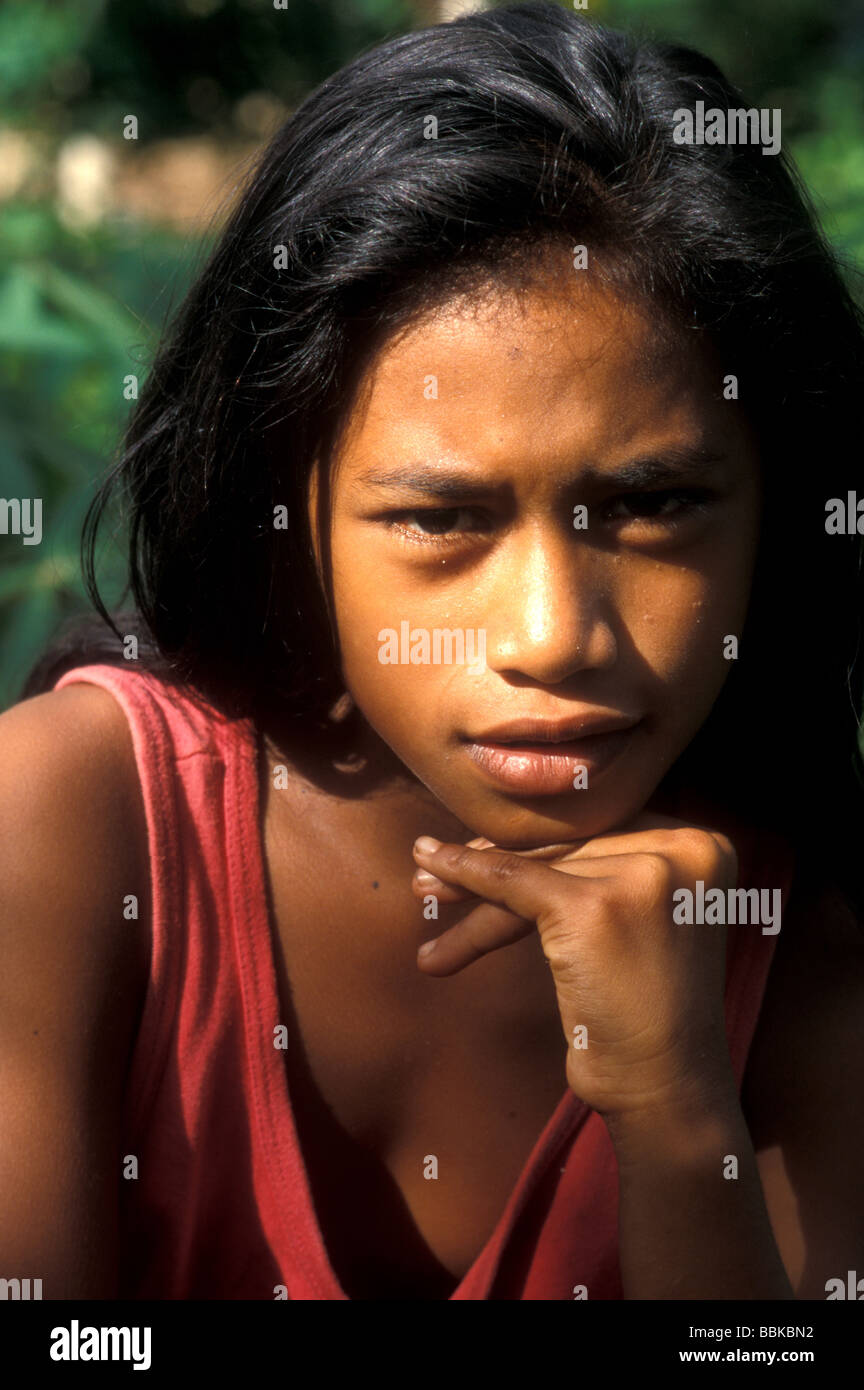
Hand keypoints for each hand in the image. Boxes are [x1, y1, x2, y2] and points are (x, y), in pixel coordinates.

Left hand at [410, 813, 738, 1121]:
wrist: (665, 1089)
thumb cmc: (646, 1012)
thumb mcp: (636, 921)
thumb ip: (603, 871)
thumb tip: (517, 836)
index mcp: (706, 846)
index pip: (602, 830)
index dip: (538, 843)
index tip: (481, 851)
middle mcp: (686, 848)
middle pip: (569, 845)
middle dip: (497, 861)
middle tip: (435, 875)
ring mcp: (644, 875)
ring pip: (536, 865)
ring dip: (471, 884)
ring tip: (424, 894)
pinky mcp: (595, 906)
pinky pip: (513, 880)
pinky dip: (466, 876)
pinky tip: (429, 874)